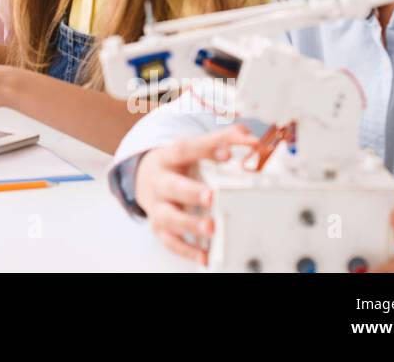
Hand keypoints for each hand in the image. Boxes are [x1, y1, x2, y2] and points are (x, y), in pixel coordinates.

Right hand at [134, 125, 257, 265]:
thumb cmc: (175, 164)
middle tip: (211, 196)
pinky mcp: (159, 226)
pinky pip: (170, 240)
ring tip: (210, 228)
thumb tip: (249, 137)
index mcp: (168, 157)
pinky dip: (186, 250)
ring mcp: (157, 205)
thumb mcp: (192, 148)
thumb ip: (220, 140)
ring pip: (168, 216)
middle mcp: (159, 181)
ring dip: (189, 223)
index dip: (205, 150)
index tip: (228, 154)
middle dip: (191, 191)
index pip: (185, 150)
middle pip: (171, 185)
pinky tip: (204, 256)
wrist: (144, 179)